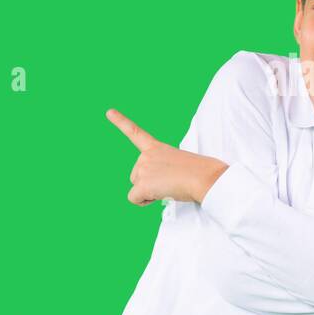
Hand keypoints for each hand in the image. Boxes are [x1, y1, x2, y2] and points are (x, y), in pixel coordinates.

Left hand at [106, 108, 228, 205]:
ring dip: (151, 192)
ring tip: (170, 186)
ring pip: (137, 188)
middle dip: (150, 183)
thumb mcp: (178, 165)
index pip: (135, 132)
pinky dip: (145, 201)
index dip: (121, 122)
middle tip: (170, 181)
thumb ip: (163, 170)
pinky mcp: (142, 184)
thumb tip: (160, 187)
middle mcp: (146, 155)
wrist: (204, 177)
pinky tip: (161, 195)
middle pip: (136, 175)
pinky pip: (134, 199)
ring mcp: (143, 168)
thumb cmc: (199, 173)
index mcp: (156, 147)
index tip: (109, 112)